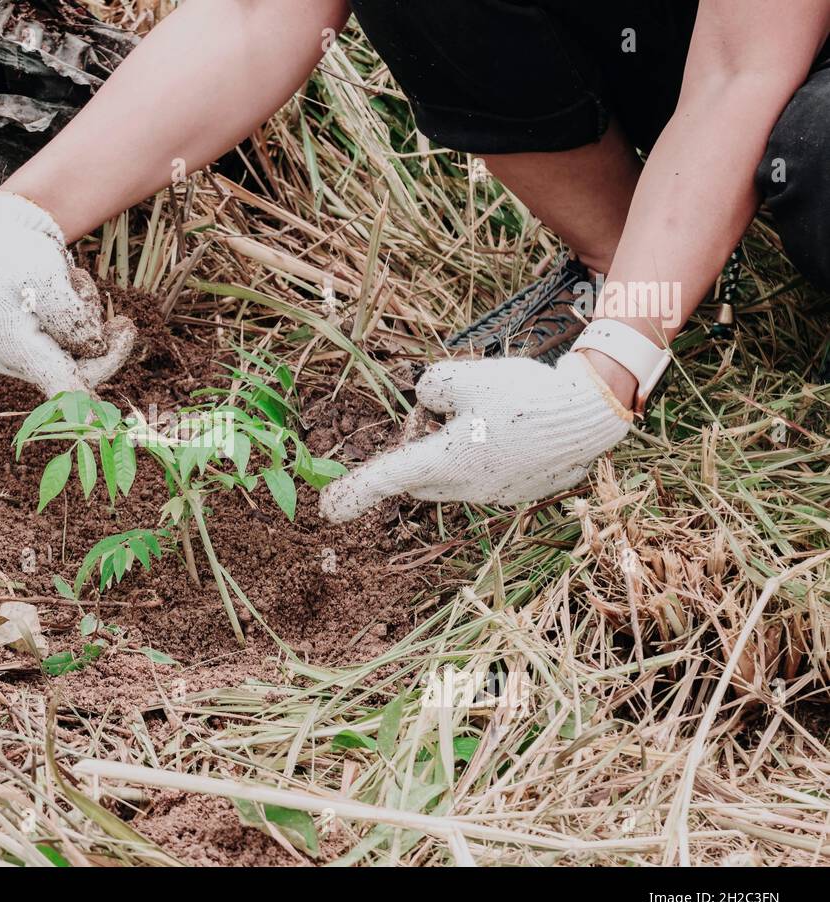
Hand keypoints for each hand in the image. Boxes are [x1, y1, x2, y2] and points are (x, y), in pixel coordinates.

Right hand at [0, 191, 134, 396]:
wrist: (0, 229)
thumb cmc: (15, 253)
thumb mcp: (45, 279)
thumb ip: (72, 319)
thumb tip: (94, 347)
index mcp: (17, 350)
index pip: (61, 388)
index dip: (86, 411)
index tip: (105, 431)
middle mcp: (24, 359)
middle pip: (83, 372)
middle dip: (107, 346)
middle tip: (126, 324)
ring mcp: (35, 350)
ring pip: (84, 349)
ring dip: (90, 315)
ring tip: (72, 281)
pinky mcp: (47, 337)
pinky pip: (80, 335)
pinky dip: (83, 308)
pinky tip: (67, 283)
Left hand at [319, 353, 632, 520]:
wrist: (591, 415)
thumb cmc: (526, 395)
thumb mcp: (467, 376)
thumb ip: (431, 385)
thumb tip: (427, 400)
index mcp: (446, 461)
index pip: (388, 477)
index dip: (354, 491)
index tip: (328, 509)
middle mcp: (465, 487)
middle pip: (418, 474)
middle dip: (417, 447)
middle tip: (438, 412)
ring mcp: (493, 495)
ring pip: (450, 474)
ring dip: (452, 448)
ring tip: (486, 414)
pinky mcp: (516, 492)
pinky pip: (484, 474)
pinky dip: (484, 453)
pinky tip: (512, 428)